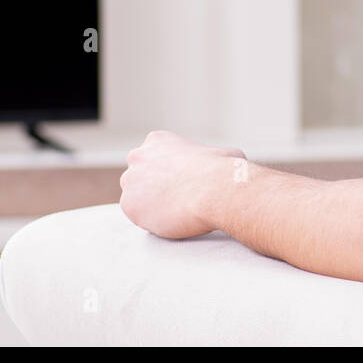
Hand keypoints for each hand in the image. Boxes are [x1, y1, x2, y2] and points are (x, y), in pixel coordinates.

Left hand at [119, 130, 246, 238]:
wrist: (214, 192)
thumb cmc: (222, 172)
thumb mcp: (225, 154)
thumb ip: (217, 157)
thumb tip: (233, 163)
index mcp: (157, 140)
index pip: (153, 159)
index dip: (166, 174)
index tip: (179, 184)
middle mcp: (137, 157)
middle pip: (139, 177)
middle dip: (153, 188)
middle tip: (174, 200)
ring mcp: (130, 181)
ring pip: (136, 197)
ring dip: (150, 205)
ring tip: (174, 213)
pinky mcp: (128, 205)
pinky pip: (137, 216)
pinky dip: (151, 221)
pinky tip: (169, 220)